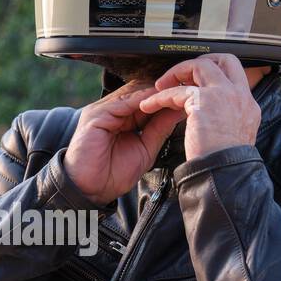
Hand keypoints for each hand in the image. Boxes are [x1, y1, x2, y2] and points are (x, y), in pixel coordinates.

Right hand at [63, 78, 187, 204]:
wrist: (90, 190)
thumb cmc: (112, 175)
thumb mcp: (145, 149)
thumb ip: (159, 129)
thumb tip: (177, 112)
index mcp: (123, 118)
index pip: (147, 100)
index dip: (167, 98)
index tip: (189, 96)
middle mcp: (112, 111)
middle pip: (141, 92)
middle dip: (164, 91)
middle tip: (187, 89)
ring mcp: (102, 111)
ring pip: (133, 93)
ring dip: (155, 93)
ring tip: (175, 92)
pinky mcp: (96, 115)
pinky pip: (121, 102)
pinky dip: (140, 100)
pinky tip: (157, 100)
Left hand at [137, 54, 261, 161]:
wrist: (227, 174)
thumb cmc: (226, 165)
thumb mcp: (234, 137)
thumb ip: (226, 120)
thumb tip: (213, 117)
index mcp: (248, 104)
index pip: (235, 75)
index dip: (216, 73)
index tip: (197, 82)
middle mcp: (239, 95)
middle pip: (223, 60)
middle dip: (200, 63)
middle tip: (181, 76)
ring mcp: (224, 94)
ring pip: (199, 67)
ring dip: (177, 74)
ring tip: (160, 87)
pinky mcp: (204, 101)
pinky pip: (177, 91)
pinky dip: (160, 97)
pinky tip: (149, 106)